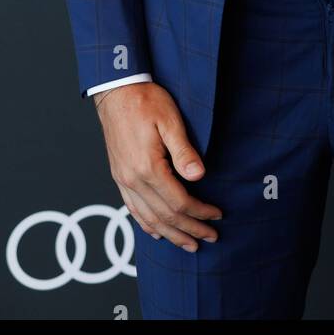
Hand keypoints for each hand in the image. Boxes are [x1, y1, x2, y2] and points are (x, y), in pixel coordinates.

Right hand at [94, 82, 221, 250]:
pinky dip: (147, 224)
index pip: (179, 202)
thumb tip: (199, 176)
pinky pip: (132, 208)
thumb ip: (184, 151)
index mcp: (148, 167)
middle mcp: (133, 179)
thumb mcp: (170, 121)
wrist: (116, 91)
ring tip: (189, 243)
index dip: (200, 212)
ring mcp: (124, 179)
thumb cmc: (145, 101)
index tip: (217, 215)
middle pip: (165, 216)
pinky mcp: (119, 175)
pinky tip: (157, 231)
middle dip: (190, 229)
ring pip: (148, 218)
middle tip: (210, 237)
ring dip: (170, 234)